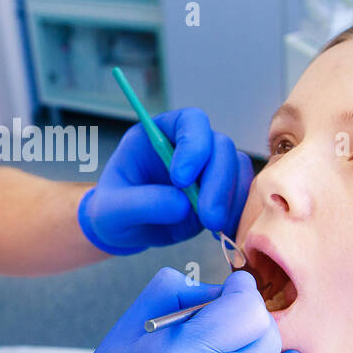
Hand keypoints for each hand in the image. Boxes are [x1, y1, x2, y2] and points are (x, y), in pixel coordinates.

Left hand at [78, 108, 252, 254]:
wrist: (124, 231)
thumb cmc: (111, 212)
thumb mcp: (111, 211)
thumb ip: (140, 204)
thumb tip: (183, 203)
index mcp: (158, 134)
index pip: (189, 121)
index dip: (193, 145)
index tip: (181, 179)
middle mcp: (188, 146)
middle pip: (220, 146)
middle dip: (217, 182)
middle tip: (207, 218)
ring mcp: (207, 168)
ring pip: (236, 168)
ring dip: (230, 198)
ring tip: (212, 227)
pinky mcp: (219, 192)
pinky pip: (241, 193)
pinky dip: (236, 211)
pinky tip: (221, 231)